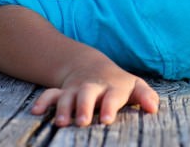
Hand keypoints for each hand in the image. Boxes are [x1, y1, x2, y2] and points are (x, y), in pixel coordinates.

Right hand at [30, 58, 159, 126]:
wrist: (92, 67)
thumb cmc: (119, 84)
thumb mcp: (135, 86)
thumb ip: (146, 96)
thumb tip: (154, 109)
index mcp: (113, 87)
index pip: (112, 96)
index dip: (109, 106)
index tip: (107, 118)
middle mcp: (93, 88)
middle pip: (87, 94)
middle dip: (83, 107)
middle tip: (82, 122)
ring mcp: (76, 89)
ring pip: (66, 96)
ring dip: (62, 108)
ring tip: (61, 122)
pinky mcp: (62, 92)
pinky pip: (49, 95)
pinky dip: (42, 102)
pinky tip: (35, 112)